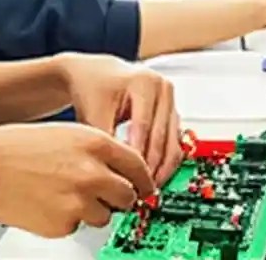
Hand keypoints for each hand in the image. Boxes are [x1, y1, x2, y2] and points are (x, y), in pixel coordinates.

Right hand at [0, 124, 154, 236]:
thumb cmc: (16, 147)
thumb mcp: (66, 134)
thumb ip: (98, 151)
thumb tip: (123, 172)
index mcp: (94, 142)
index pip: (138, 165)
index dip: (144, 179)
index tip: (146, 187)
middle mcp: (92, 171)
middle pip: (128, 195)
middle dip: (120, 198)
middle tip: (102, 194)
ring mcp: (80, 199)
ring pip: (105, 215)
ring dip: (92, 210)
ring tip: (61, 193)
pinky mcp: (65, 223)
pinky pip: (79, 226)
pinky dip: (68, 219)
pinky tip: (48, 202)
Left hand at [58, 53, 183, 185]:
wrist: (96, 75)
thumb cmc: (92, 89)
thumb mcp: (93, 112)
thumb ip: (104, 140)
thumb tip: (115, 173)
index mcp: (144, 83)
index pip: (143, 127)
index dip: (137, 157)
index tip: (129, 181)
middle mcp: (163, 89)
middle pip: (161, 136)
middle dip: (151, 167)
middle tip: (140, 190)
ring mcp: (170, 100)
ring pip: (173, 142)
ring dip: (162, 168)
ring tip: (148, 188)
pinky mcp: (171, 112)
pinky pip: (174, 141)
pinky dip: (165, 160)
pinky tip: (153, 177)